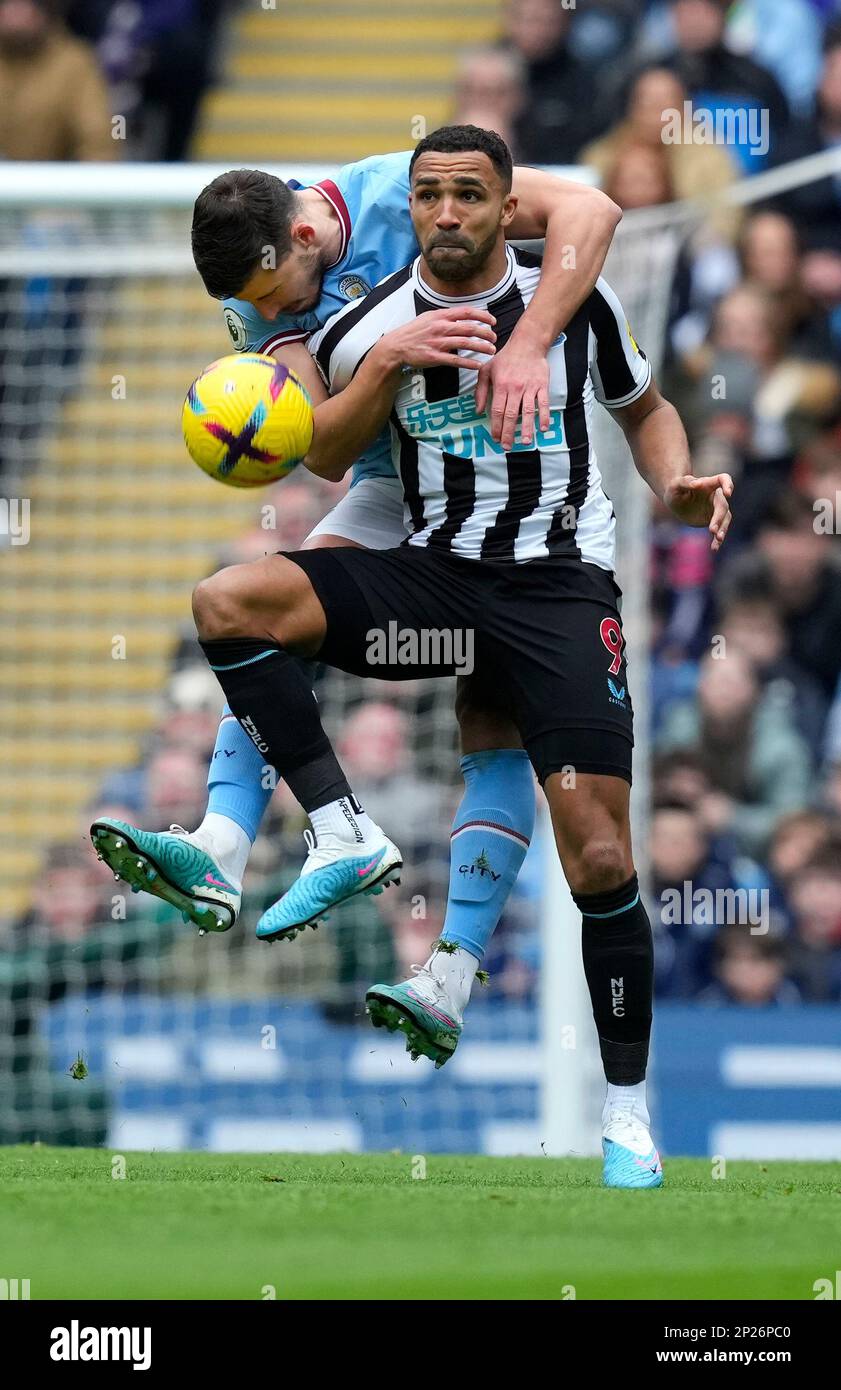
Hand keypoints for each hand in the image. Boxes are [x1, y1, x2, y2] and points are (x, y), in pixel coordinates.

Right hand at [377, 306, 495, 374]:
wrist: (397, 345)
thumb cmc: (414, 331)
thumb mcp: (429, 317)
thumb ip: (446, 317)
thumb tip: (463, 316)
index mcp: (441, 316)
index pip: (467, 312)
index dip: (483, 316)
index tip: (492, 321)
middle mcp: (441, 327)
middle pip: (469, 328)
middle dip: (485, 333)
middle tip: (494, 338)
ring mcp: (438, 343)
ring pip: (465, 343)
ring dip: (481, 347)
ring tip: (492, 350)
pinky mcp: (434, 357)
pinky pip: (455, 360)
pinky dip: (468, 363)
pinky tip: (478, 365)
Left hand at [474, 325, 549, 449]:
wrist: (527, 343)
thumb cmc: (505, 358)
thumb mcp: (486, 370)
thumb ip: (480, 390)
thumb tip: (478, 410)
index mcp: (501, 385)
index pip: (497, 410)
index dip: (496, 426)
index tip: (495, 438)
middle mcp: (515, 388)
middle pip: (511, 414)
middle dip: (508, 432)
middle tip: (507, 446)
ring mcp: (530, 387)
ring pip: (527, 411)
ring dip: (526, 428)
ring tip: (525, 442)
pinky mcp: (542, 385)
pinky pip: (543, 403)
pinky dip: (544, 416)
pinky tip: (543, 428)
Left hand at [663, 473, 733, 552]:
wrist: (675, 501)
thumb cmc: (675, 489)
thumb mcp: (676, 485)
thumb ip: (685, 482)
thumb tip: (697, 483)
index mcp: (709, 484)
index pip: (723, 479)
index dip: (728, 484)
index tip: (728, 493)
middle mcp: (716, 496)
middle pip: (723, 506)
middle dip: (719, 517)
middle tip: (712, 530)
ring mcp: (716, 509)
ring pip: (725, 519)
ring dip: (722, 529)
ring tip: (717, 539)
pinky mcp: (713, 521)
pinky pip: (719, 530)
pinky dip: (717, 540)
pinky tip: (714, 548)